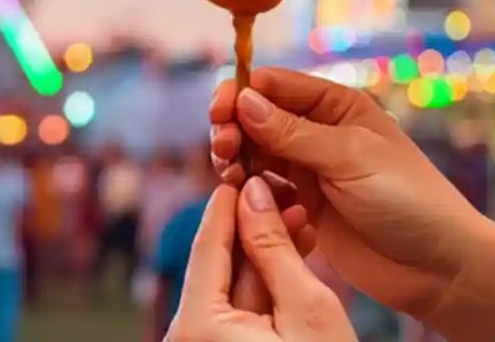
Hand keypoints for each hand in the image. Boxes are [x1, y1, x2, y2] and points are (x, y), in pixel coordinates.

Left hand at [166, 178, 356, 341]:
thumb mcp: (308, 310)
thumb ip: (274, 248)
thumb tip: (253, 193)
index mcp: (198, 328)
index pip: (208, 246)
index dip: (229, 203)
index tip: (245, 169)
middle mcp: (186, 340)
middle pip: (219, 266)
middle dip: (253, 227)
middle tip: (284, 191)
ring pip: (231, 287)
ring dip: (264, 254)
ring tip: (299, 217)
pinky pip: (237, 312)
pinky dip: (263, 286)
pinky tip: (292, 255)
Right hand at [210, 68, 494, 322]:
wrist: (438, 266)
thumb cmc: (409, 200)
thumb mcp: (350, 157)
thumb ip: (293, 132)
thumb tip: (243, 99)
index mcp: (335, 105)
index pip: (273, 85)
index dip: (240, 93)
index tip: (220, 113)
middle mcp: (317, 132)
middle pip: (254, 117)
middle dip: (233, 128)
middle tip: (225, 149)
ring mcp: (307, 169)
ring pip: (252, 153)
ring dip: (236, 160)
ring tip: (234, 175)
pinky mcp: (301, 206)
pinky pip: (261, 189)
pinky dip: (248, 191)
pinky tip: (251, 200)